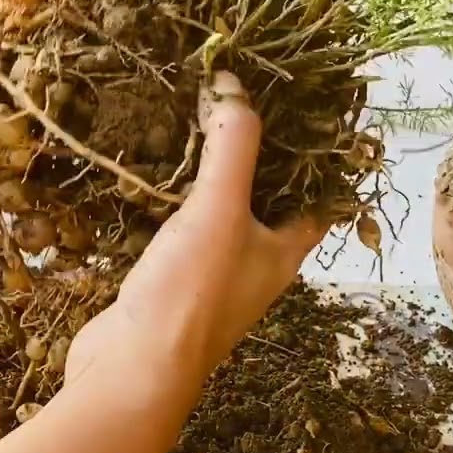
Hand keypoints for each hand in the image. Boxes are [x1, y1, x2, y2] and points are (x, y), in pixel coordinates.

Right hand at [68, 72, 324, 379]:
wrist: (132, 370)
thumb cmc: (190, 292)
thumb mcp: (220, 208)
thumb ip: (232, 145)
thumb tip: (233, 83)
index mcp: (285, 250)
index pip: (320, 194)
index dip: (317, 151)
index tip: (300, 104)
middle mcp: (257, 265)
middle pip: (269, 200)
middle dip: (256, 154)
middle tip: (239, 100)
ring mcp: (213, 277)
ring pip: (222, 214)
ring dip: (212, 175)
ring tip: (197, 121)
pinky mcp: (172, 284)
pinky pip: (182, 231)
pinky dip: (174, 202)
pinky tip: (153, 172)